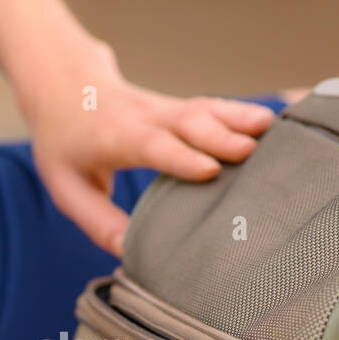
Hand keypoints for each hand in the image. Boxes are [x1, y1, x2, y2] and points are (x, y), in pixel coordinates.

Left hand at [13, 38, 274, 254]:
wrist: (64, 86)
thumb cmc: (64, 145)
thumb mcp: (66, 187)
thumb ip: (98, 220)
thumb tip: (130, 254)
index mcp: (113, 137)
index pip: (149, 144)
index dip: (178, 156)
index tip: (207, 170)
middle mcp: (144, 118)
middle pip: (185, 121)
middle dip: (218, 134)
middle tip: (251, 151)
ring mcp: (165, 109)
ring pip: (204, 108)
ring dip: (239, 117)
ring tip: (274, 128)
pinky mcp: (180, 109)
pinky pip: (214, 109)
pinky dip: (243, 113)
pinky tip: (275, 121)